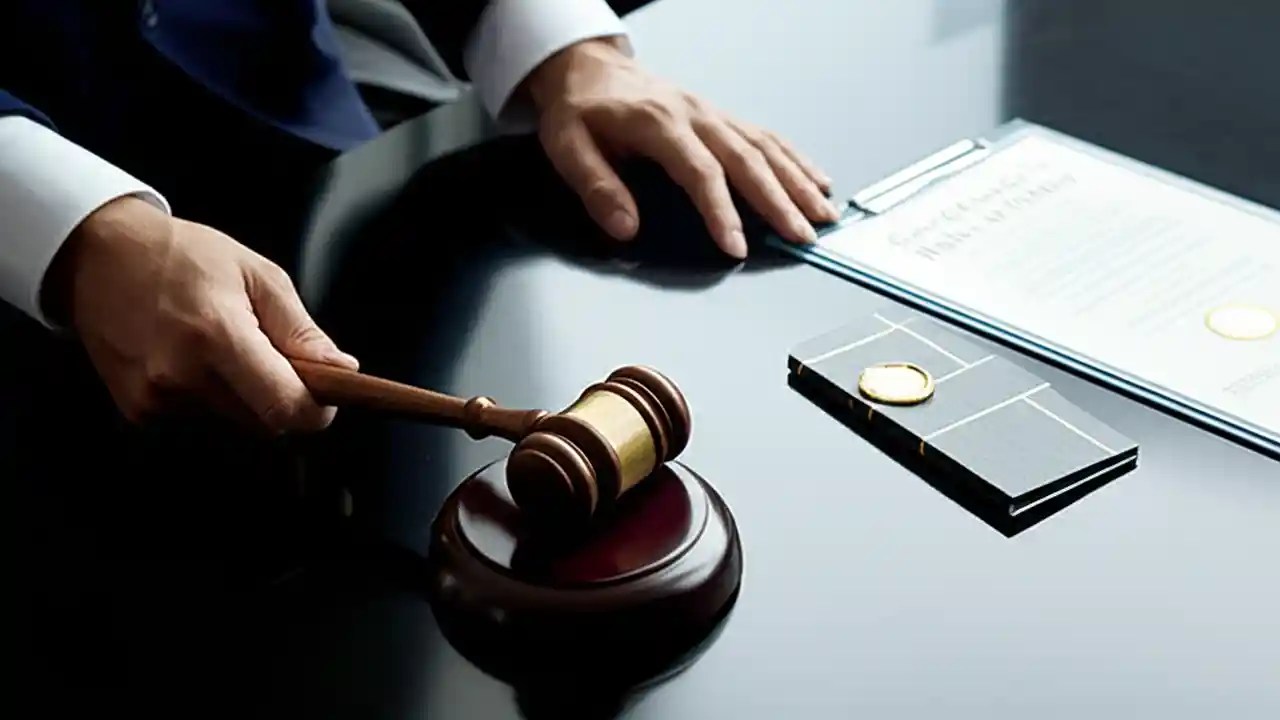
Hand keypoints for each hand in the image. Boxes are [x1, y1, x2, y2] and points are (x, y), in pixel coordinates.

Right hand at [44, 196, 357, 433]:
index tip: (326, 396)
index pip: (285, 406)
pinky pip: (198, 418)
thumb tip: (340, 370)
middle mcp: (182, 375)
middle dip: (281, 396)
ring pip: (233, 421)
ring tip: (220, 346)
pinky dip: (208, 396)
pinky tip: (189, 358)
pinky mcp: (137, 410)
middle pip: (264, 421)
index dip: (316, 410)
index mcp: (218, 335)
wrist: (98, 256)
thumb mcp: (256, 275)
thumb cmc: (182, 255)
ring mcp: (155, 398)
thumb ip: (302, 330)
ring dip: (243, 396)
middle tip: (270, 355)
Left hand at [525, 38, 839, 258]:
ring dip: (797, 183)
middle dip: (779, 201)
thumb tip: (625, 228)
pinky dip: (795, 160)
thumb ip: (596, 187)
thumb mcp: (567, 146)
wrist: (587, 68)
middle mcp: (694, 115)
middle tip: (801, 236)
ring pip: (764, 147)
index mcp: (658, 122)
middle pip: (746, 159)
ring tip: (822, 216)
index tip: (735, 246)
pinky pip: (765, 136)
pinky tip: (817, 181)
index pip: (699, 170)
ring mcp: (711, 113)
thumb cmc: (579, 109)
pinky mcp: (719, 116)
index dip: (721, 210)